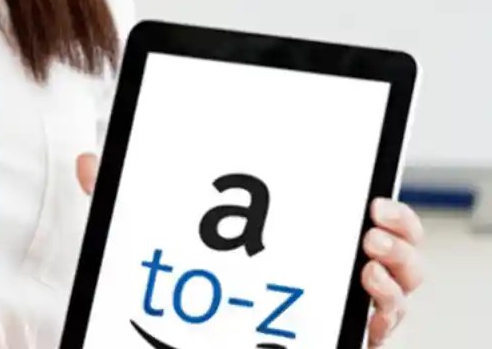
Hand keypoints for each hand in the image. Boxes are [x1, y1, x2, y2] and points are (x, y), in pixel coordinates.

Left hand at [76, 155, 425, 346]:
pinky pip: (377, 329)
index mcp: (295, 243)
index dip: (374, 199)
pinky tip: (364, 294)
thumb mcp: (154, 245)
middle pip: (390, 249)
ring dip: (399, 266)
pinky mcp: (335, 342)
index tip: (372, 186)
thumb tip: (92, 162)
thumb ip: (125, 204)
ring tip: (370, 253)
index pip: (345, 211)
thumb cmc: (179, 300)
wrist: (179, 346)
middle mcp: (325, 279)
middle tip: (374, 214)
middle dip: (400, 229)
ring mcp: (334, 314)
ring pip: (396, 290)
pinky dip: (385, 309)